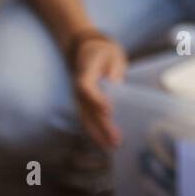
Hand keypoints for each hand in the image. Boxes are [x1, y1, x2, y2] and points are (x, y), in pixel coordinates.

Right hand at [71, 35, 127, 149]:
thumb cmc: (103, 52)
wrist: (86, 49)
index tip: (108, 111)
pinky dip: (95, 131)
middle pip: (86, 108)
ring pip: (85, 117)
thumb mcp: (112, 54)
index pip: (86, 87)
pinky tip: (105, 142)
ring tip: (112, 146)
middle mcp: (78, 88)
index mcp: (85, 72)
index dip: (95, 99)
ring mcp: (79, 97)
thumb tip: (115, 84)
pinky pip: (87, 119)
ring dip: (97, 133)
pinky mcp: (83, 104)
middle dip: (100, 125)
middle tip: (116, 139)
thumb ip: (113, 68)